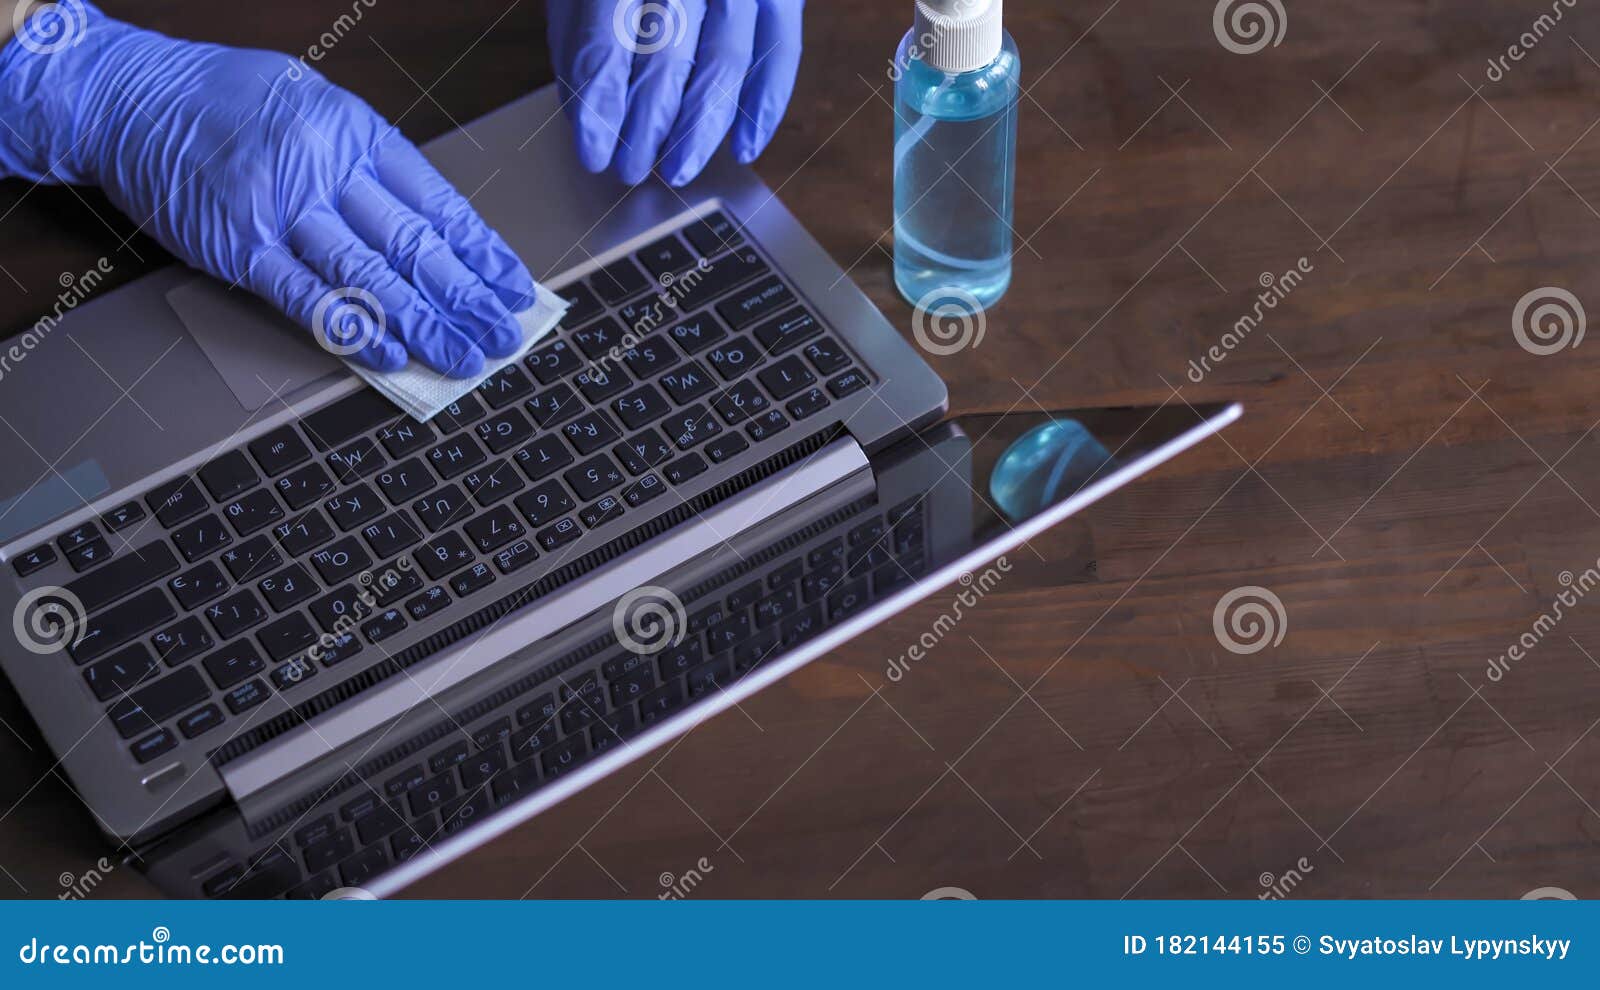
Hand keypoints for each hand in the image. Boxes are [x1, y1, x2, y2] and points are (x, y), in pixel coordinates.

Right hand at [0, 1, 534, 377]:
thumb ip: (370, 162)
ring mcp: (282, 211)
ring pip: (371, 277)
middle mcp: (326, 170)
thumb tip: (433, 226)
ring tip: (464, 357)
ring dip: (424, 324)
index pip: (438, 203)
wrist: (130, 96)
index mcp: (356, 132)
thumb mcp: (316, 104)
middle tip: (503, 338)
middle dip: (466, 299)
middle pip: (414, 245)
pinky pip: (307, 297)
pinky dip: (354, 330)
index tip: (515, 288)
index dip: (482, 253)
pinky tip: (392, 354)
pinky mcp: (239, 248)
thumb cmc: (230, 100)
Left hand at [549, 0, 804, 185]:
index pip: (606, 39)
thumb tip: (588, 112)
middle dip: (647, 126)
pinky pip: (780, 50)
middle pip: (667, 56)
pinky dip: (765, 105)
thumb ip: (579, 32)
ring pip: (726, 62)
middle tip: (631, 170)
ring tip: (676, 169)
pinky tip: (743, 148)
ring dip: (701, 128)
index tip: (594, 154)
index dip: (600, 106)